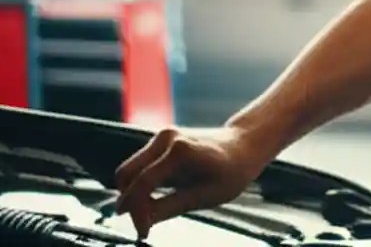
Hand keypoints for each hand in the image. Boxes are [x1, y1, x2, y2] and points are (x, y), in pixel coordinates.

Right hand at [113, 125, 270, 237]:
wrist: (244, 146)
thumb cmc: (231, 172)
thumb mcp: (205, 196)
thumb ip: (169, 208)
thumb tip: (142, 224)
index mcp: (180, 150)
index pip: (144, 184)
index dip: (137, 212)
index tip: (142, 233)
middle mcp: (166, 138)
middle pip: (126, 174)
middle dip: (129, 202)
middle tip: (144, 224)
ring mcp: (162, 136)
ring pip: (129, 170)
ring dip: (134, 193)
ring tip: (154, 211)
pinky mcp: (160, 141)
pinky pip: (139, 166)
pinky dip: (141, 184)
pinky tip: (157, 198)